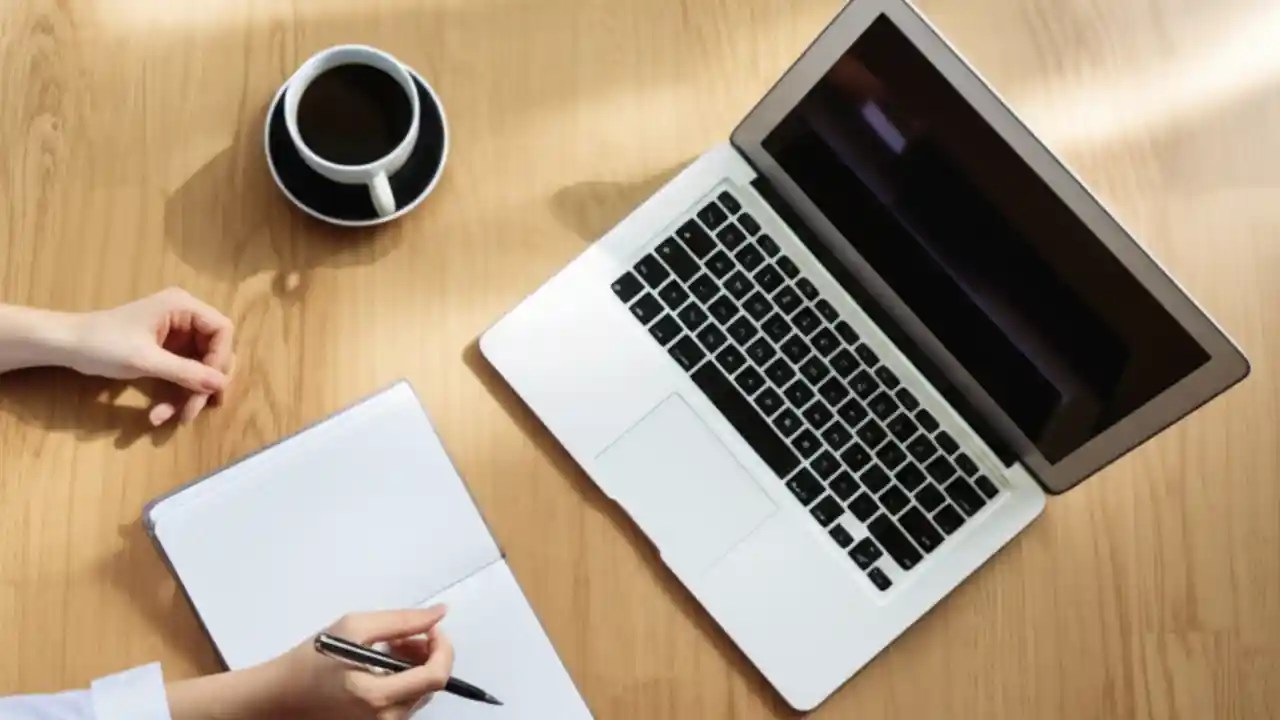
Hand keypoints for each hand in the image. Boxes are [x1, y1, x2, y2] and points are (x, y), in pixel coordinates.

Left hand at [68, 287, 234, 424]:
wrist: (65, 345)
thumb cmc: (103, 344)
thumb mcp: (145, 360)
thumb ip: (186, 372)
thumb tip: (222, 385)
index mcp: (183, 306)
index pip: (222, 330)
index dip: (220, 359)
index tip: (208, 386)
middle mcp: (184, 317)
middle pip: (214, 352)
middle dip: (203, 384)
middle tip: (192, 411)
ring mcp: (176, 335)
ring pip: (199, 368)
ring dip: (187, 395)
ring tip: (171, 418)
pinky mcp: (166, 351)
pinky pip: (182, 373)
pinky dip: (174, 394)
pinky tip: (158, 413)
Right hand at [165, 607, 454, 719]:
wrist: (280, 696)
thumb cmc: (311, 660)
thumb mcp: (354, 627)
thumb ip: (401, 621)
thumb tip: (438, 614)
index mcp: (378, 697)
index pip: (437, 676)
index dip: (443, 648)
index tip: (431, 629)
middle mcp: (385, 719)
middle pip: (432, 685)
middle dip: (427, 653)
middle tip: (403, 635)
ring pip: (421, 693)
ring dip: (416, 666)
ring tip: (389, 647)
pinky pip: (406, 702)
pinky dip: (404, 680)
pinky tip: (383, 665)